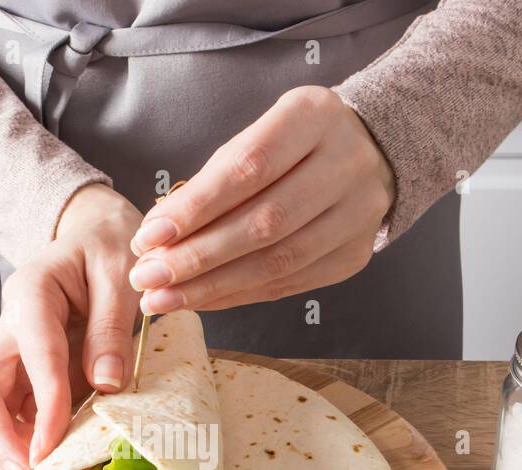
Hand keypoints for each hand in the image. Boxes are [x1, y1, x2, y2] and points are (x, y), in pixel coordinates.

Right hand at [0, 184, 141, 469]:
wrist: (96, 234)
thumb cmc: (109, 249)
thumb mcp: (121, 275)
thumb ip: (112, 327)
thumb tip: (105, 384)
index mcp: (32, 291)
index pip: (32, 354)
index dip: (43, 405)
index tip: (54, 445)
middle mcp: (10, 324)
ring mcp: (13, 348)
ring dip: (6, 443)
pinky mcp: (25, 368)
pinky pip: (14, 408)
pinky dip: (24, 436)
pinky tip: (47, 461)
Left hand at [128, 86, 393, 312]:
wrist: (373, 152)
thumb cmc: (294, 144)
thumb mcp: (258, 136)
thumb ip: (212, 180)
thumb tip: (157, 235)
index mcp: (313, 117)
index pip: (249, 168)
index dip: (196, 208)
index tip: (149, 236)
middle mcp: (345, 164)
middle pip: (265, 222)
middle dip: (197, 257)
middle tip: (147, 278)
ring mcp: (358, 214)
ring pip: (279, 262)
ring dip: (213, 286)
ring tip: (163, 299)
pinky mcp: (355, 254)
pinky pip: (290, 283)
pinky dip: (239, 295)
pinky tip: (202, 300)